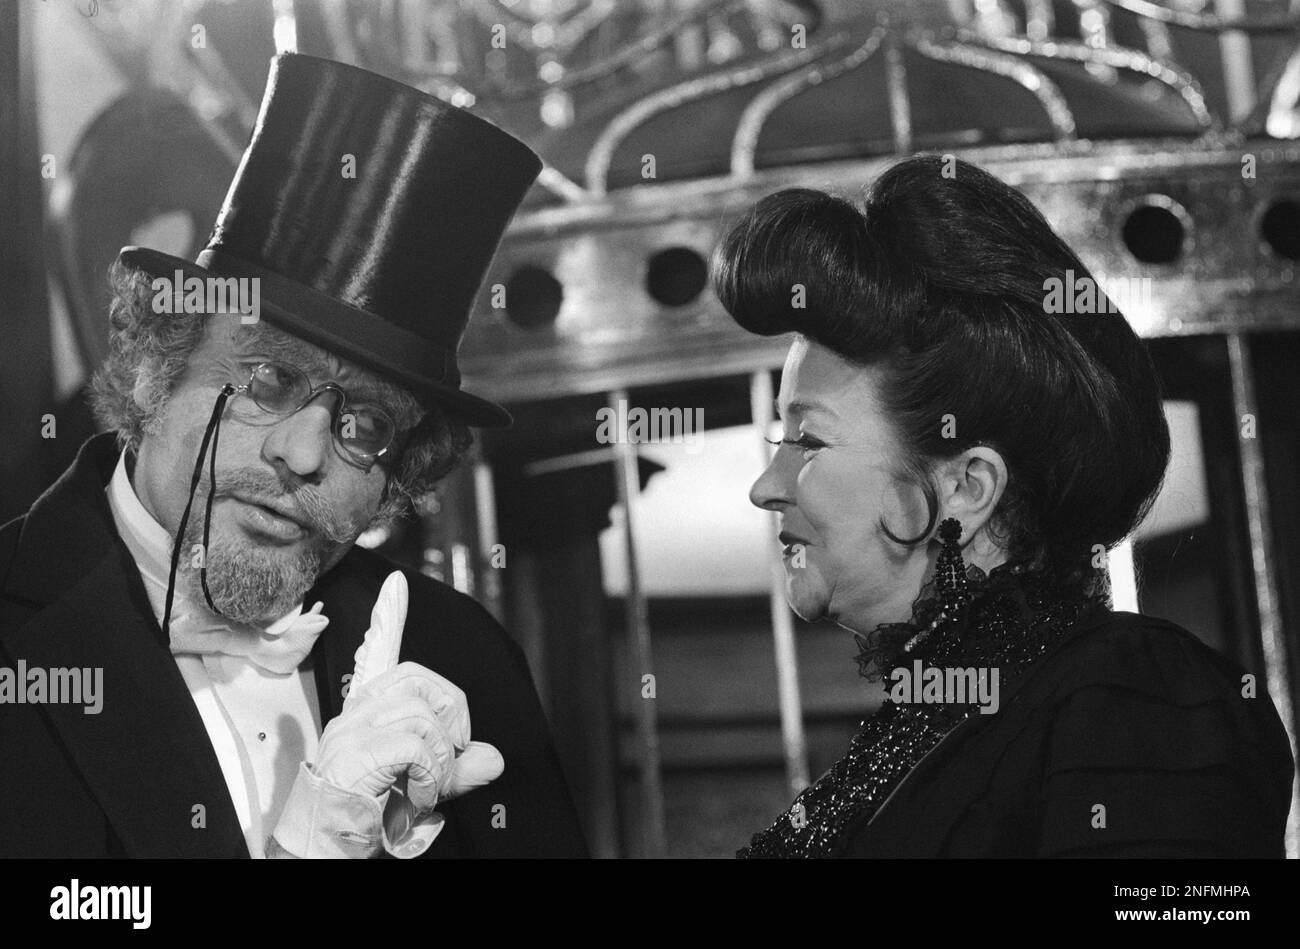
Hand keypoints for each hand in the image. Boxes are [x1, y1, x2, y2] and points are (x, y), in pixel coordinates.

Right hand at [270, 571, 502, 857]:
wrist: (323, 853)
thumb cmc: (367, 819)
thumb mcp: (423, 789)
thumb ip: (457, 770)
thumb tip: (494, 758)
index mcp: (368, 715)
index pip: (379, 654)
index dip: (389, 618)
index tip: (397, 585)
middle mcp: (354, 716)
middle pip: (418, 678)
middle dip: (451, 714)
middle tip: (447, 757)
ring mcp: (349, 734)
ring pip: (421, 711)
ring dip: (439, 756)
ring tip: (425, 787)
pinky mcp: (353, 756)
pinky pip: (415, 744)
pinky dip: (429, 774)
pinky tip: (416, 798)